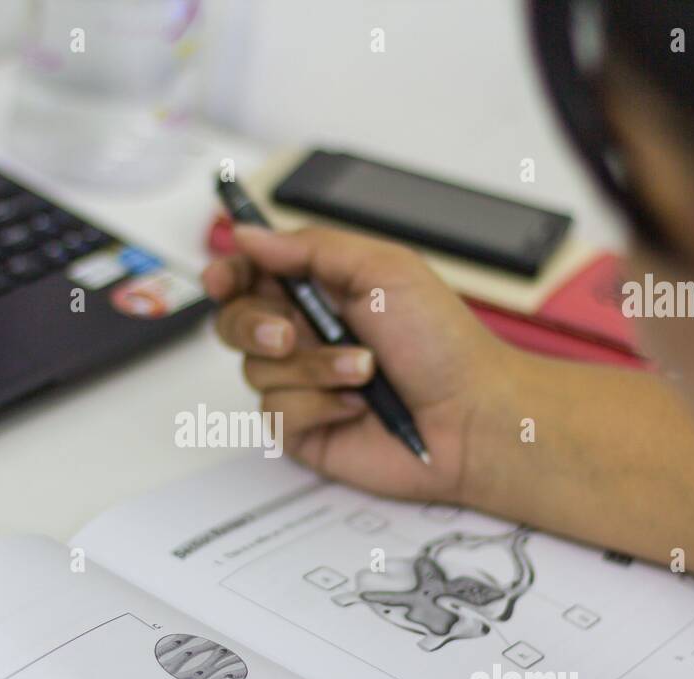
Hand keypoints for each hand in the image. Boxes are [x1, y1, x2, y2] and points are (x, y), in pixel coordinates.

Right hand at [201, 225, 511, 502]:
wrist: (471, 417)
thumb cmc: (442, 344)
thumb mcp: (383, 269)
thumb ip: (311, 248)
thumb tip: (249, 235)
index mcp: (321, 292)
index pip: (251, 277)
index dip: (228, 275)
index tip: (222, 277)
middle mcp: (306, 337)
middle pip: (234, 322)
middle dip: (253, 325)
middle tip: (289, 334)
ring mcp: (302, 385)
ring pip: (256, 370)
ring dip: (313, 368)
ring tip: (364, 371)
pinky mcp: (304, 429)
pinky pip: (275, 412)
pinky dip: (317, 405)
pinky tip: (356, 407)